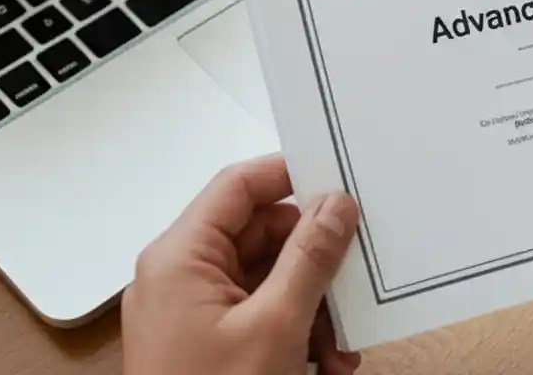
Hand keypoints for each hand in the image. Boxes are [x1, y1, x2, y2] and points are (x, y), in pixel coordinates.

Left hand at [123, 155, 361, 374]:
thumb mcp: (276, 326)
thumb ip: (310, 258)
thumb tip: (334, 205)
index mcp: (180, 257)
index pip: (239, 185)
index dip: (291, 175)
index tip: (341, 181)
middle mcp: (180, 275)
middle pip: (261, 234)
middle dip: (313, 263)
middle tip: (352, 285)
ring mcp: (191, 309)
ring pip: (269, 276)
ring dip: (313, 305)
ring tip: (338, 348)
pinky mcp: (205, 339)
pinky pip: (260, 311)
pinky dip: (296, 329)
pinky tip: (324, 362)